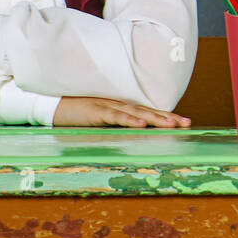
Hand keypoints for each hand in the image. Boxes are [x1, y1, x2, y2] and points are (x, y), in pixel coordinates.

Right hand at [53, 96, 191, 128]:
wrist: (50, 103)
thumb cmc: (75, 112)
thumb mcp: (99, 118)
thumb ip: (115, 123)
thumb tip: (133, 134)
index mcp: (119, 106)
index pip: (147, 111)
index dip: (166, 115)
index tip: (184, 122)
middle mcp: (117, 103)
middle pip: (147, 110)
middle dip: (168, 117)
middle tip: (186, 123)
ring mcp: (106, 105)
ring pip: (135, 112)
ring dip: (154, 118)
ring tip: (171, 124)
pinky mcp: (94, 111)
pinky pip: (114, 115)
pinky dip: (128, 119)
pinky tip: (141, 124)